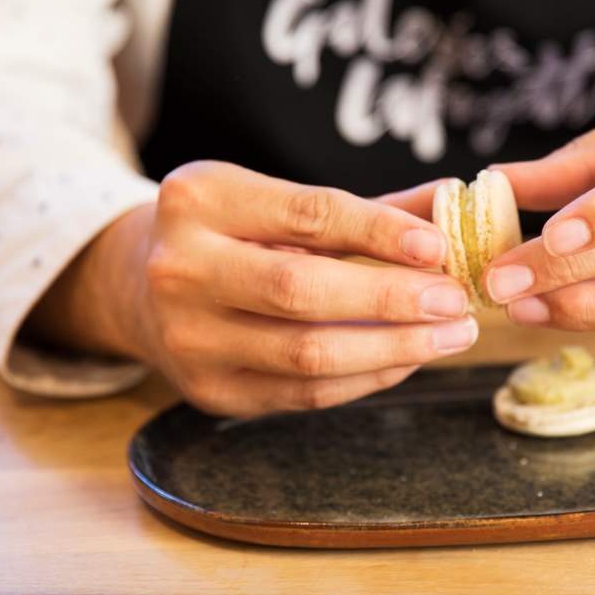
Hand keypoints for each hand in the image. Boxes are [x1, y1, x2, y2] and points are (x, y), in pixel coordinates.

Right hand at [28, 162, 477, 416]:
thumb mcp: (275, 199)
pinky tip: (407, 359)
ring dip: (393, 349)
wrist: (138, 285)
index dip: (379, 232)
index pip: (306, 214)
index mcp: (199, 200)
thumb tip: (452, 206)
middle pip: (301, 291)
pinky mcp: (207, 392)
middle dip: (392, 299)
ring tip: (449, 336)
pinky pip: (303, 395)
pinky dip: (365, 379)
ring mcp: (188, 338)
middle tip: (455, 301)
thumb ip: (363, 209)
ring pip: (306, 355)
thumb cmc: (230, 233)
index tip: (439, 247)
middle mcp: (181, 269)